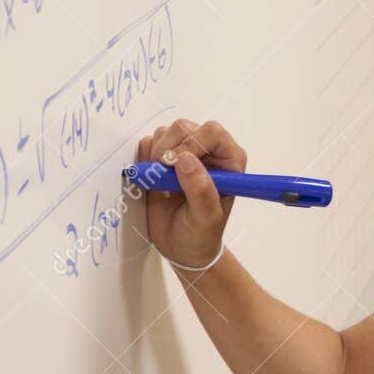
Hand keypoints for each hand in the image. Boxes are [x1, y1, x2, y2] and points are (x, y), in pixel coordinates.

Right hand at [132, 118, 245, 268]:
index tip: (175, 165)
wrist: (180, 246)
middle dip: (168, 150)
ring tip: (161, 185)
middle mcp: (207, 150)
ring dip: (155, 156)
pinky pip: (148, 143)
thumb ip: (200, 190)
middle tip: (163, 178)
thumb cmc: (200, 234)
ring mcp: (183, 151)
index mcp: (228, 160)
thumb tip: (185, 160)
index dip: (191, 144)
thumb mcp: (205, 218)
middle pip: (184, 127)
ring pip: (165, 133)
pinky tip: (153, 182)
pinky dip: (144, 159)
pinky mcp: (162, 157)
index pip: (212, 132)